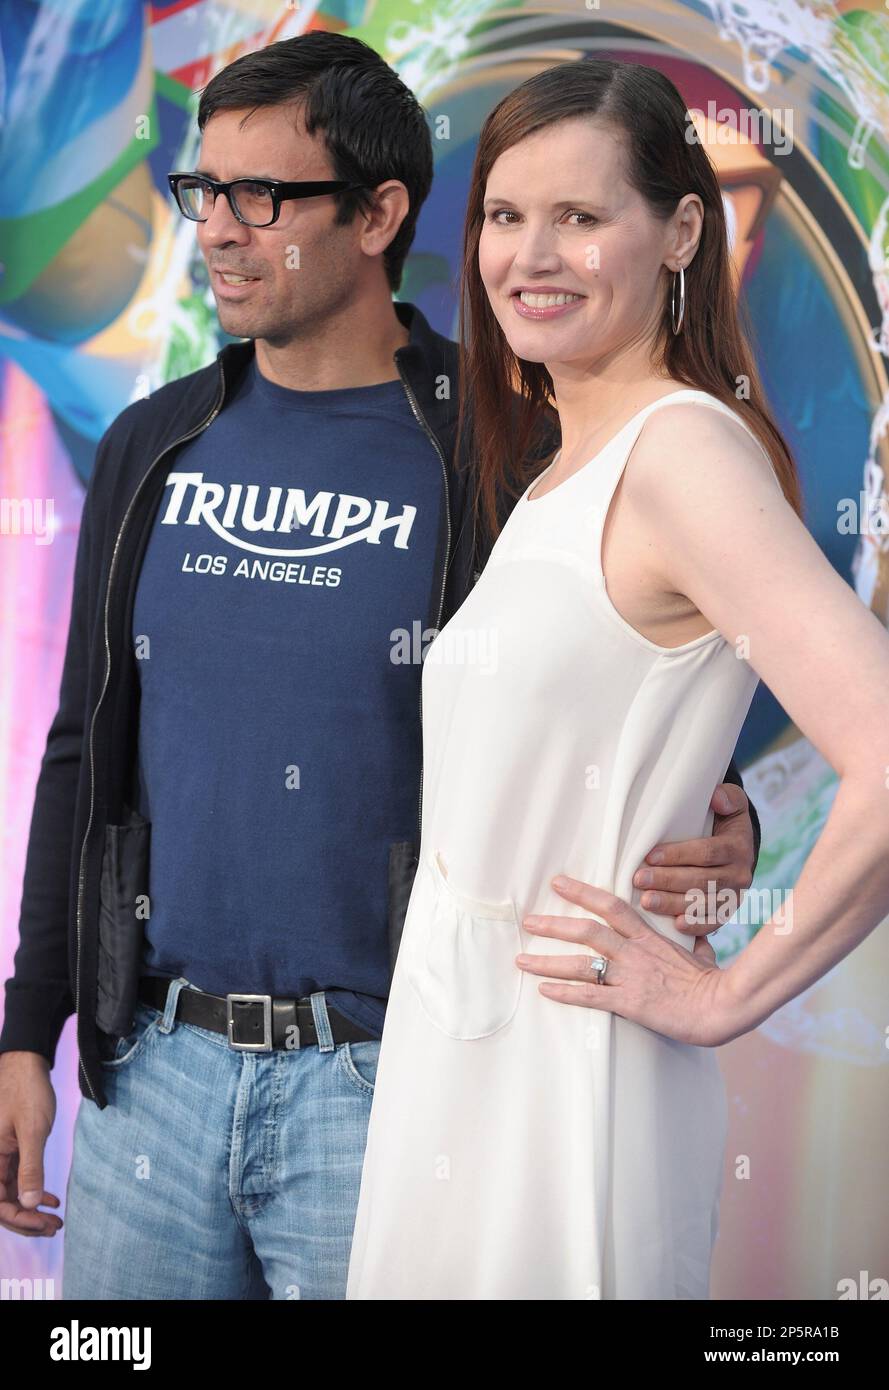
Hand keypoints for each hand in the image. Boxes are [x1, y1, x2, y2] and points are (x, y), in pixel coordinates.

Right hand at [0, 1051, 62, 1236]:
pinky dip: (32, 1191)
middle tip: (52, 1228)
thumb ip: (30, 1167)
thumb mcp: (32, 1130)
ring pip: (10, 1193)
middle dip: (25, 1220)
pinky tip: (50, 1199)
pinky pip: (16, 1179)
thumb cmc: (27, 1091)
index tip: (41, 1224)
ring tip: (54, 1220)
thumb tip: (28, 1204)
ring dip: (30, 1209)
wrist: (26, 1063)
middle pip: (2, 1203)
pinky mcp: (8, 1150)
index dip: (17, 1220)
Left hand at [516, 876, 745, 1046]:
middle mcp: (634, 952)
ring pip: (581, 963)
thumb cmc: (714, 981)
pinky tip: (544, 990)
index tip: (558, 883)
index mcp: (649, 937)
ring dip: (547, 961)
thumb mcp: (702, 953)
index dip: (582, 892)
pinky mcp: (629, 1003)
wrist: (722, 1006)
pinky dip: (564, 993)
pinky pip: (590, 997)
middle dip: (554, 925)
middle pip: (587, 930)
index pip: (611, 905)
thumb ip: (692, 942)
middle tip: (529, 921)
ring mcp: (630, 977)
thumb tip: (697, 936)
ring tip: (522, 960)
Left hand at [632, 782, 754, 937]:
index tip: (650, 856)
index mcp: (737, 847)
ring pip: (703, 903)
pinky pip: (713, 922)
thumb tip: (717, 797)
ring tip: (646, 902)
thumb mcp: (732, 804)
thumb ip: (728, 798)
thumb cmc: (725, 822)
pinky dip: (695, 926)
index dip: (678, 855)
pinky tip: (675, 925)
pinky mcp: (728, 912)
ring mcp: (735, 896)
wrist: (740, 849)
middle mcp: (740, 874)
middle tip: (639, 880)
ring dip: (673, 904)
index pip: (706, 852)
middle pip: (700, 880)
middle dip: (667, 881)